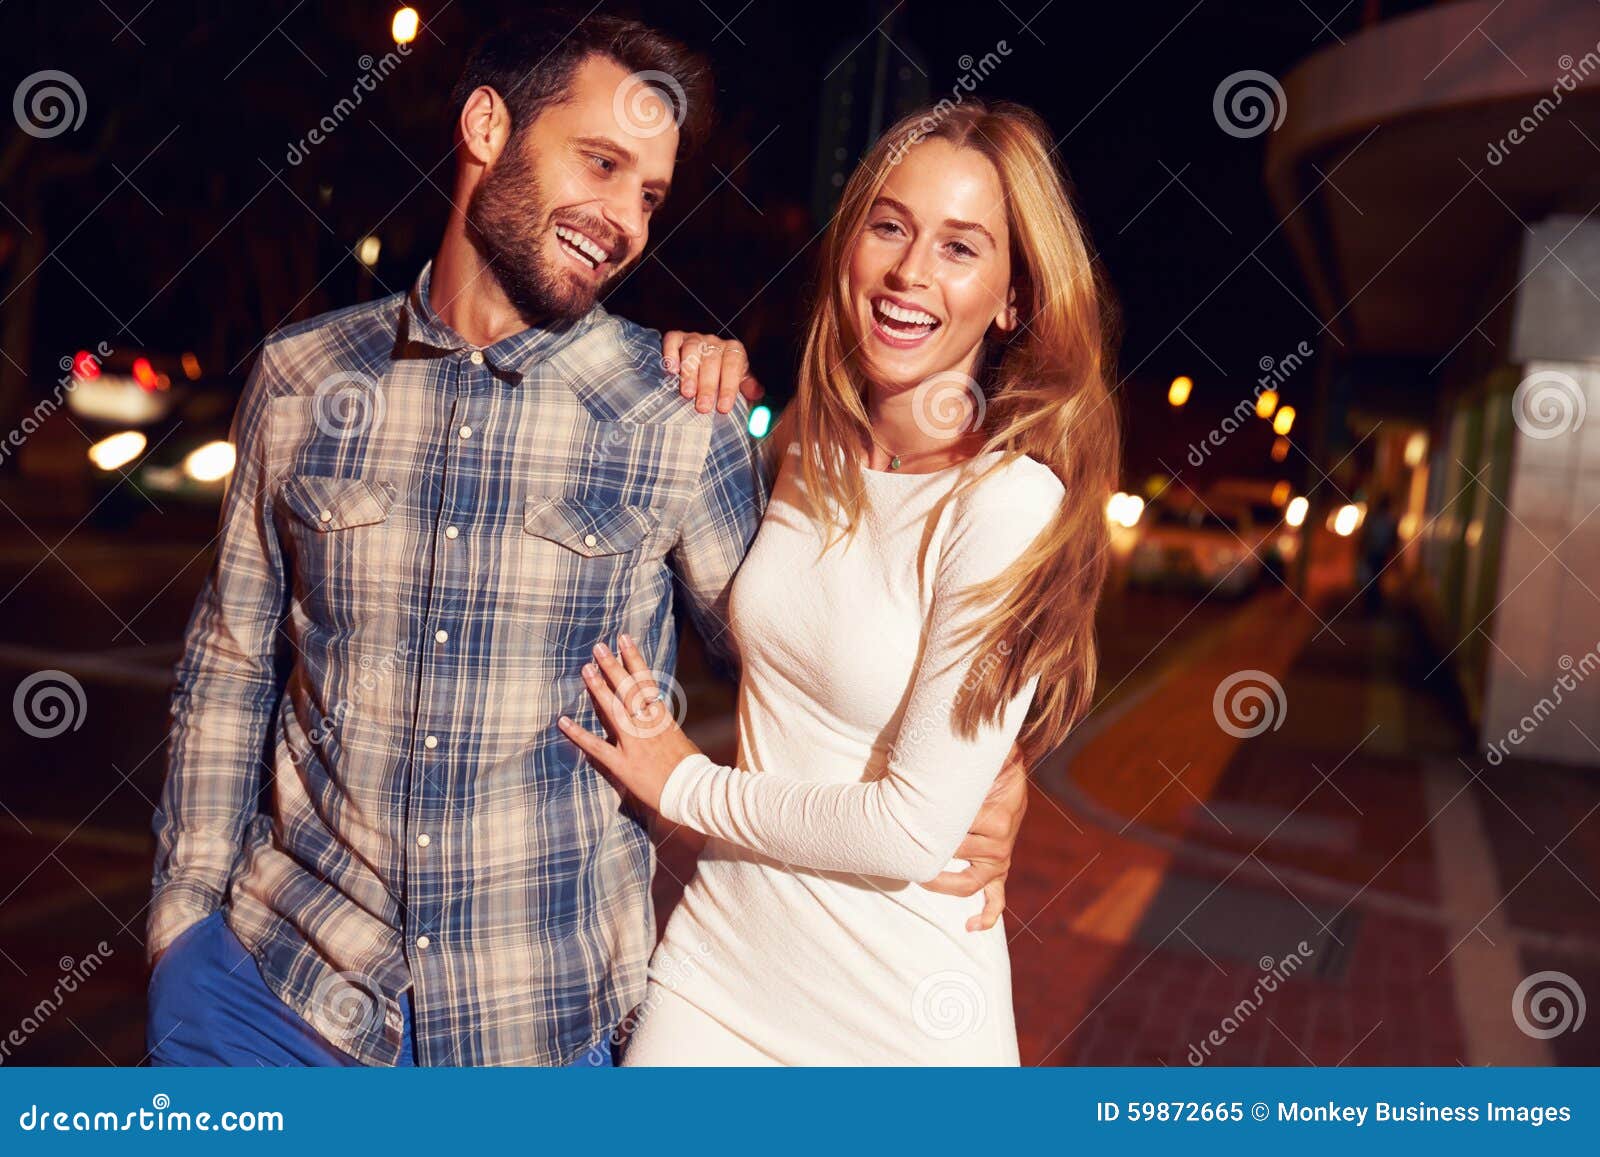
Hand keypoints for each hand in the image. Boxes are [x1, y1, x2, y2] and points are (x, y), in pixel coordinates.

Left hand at [558, 636, 700, 811]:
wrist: (694, 791)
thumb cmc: (691, 767)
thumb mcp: (679, 737)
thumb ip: (662, 723)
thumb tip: (652, 711)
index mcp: (662, 717)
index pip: (645, 681)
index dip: (633, 659)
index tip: (624, 640)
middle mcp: (647, 724)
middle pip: (628, 689)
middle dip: (612, 666)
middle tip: (599, 647)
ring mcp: (634, 742)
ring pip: (613, 709)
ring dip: (598, 688)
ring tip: (586, 669)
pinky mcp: (622, 763)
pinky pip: (596, 746)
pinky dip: (578, 734)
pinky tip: (563, 722)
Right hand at [662, 331, 764, 414]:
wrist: (704, 364)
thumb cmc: (722, 378)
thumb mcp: (739, 383)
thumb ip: (748, 387)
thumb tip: (757, 393)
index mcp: (733, 351)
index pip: (733, 365)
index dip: (729, 387)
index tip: (724, 408)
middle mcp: (715, 343)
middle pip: (712, 360)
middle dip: (708, 385)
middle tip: (703, 407)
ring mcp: (695, 338)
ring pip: (693, 349)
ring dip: (689, 372)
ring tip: (687, 393)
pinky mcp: (677, 338)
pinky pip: (673, 340)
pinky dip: (671, 353)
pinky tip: (671, 370)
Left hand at [919, 742, 1028, 931]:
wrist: (1011, 779)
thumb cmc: (991, 765)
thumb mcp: (992, 754)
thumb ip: (982, 746)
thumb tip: (963, 727)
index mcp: (998, 817)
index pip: (958, 829)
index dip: (932, 828)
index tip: (910, 821)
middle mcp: (1001, 843)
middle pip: (958, 854)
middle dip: (931, 848)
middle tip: (904, 841)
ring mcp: (1000, 860)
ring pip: (970, 883)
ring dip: (944, 885)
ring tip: (921, 879)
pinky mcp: (998, 872)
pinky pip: (996, 901)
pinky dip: (985, 917)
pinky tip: (969, 927)